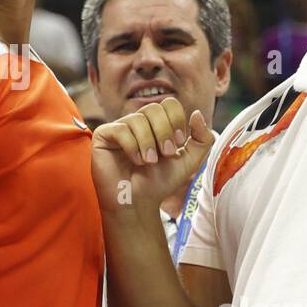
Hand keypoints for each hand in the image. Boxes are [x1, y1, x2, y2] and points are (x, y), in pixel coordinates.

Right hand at [92, 97, 213, 212]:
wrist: (139, 202)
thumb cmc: (160, 182)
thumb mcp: (189, 161)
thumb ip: (202, 139)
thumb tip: (196, 113)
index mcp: (157, 124)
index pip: (169, 104)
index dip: (176, 121)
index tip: (177, 144)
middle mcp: (138, 122)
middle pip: (154, 108)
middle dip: (164, 132)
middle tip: (166, 154)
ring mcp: (120, 128)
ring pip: (138, 119)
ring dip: (148, 143)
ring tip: (149, 162)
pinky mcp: (104, 136)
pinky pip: (120, 129)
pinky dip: (132, 147)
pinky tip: (135, 161)